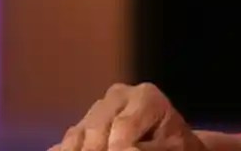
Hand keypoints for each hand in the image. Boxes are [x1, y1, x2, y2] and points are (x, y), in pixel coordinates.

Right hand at [50, 82, 208, 150]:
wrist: (168, 144)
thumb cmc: (173, 146)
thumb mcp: (169, 147)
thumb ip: (148, 150)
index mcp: (145, 96)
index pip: (123, 125)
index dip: (117, 148)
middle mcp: (118, 96)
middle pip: (97, 127)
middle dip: (96, 150)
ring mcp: (98, 109)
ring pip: (79, 133)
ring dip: (79, 149)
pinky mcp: (83, 124)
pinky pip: (69, 140)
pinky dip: (67, 150)